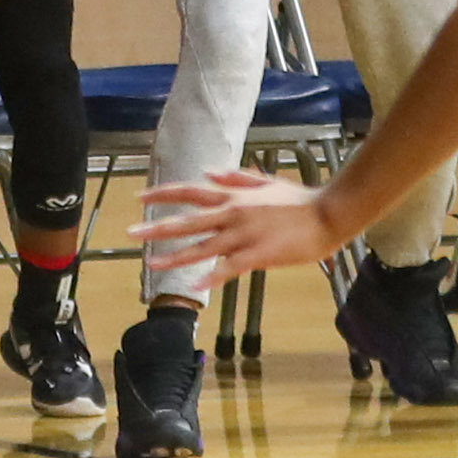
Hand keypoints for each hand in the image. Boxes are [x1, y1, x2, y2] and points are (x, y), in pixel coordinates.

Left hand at [132, 166, 344, 286]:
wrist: (327, 214)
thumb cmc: (297, 199)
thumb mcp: (263, 181)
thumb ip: (233, 177)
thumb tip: (207, 172)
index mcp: (233, 196)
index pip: (191, 192)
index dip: (164, 195)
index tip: (140, 198)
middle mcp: (233, 213)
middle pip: (188, 220)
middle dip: (157, 227)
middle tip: (130, 233)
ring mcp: (244, 234)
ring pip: (202, 247)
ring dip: (175, 256)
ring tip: (152, 263)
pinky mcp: (258, 254)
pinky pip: (229, 267)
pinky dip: (212, 276)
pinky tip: (196, 286)